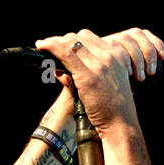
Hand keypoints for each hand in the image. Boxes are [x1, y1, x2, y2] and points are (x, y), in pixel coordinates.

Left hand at [33, 27, 163, 137]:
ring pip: (71, 42)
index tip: (64, 48)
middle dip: (64, 42)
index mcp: (118, 55)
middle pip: (81, 38)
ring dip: (55, 43)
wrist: (121, 126)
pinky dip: (51, 46)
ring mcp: (99, 64)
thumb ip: (95, 73)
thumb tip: (69, 69)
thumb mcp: (110, 85)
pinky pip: (65, 52)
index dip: (75, 42)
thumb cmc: (115, 111)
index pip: (91, 39)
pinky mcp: (88, 74)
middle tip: (50, 48)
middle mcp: (110, 55)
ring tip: (44, 46)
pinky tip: (42, 45)